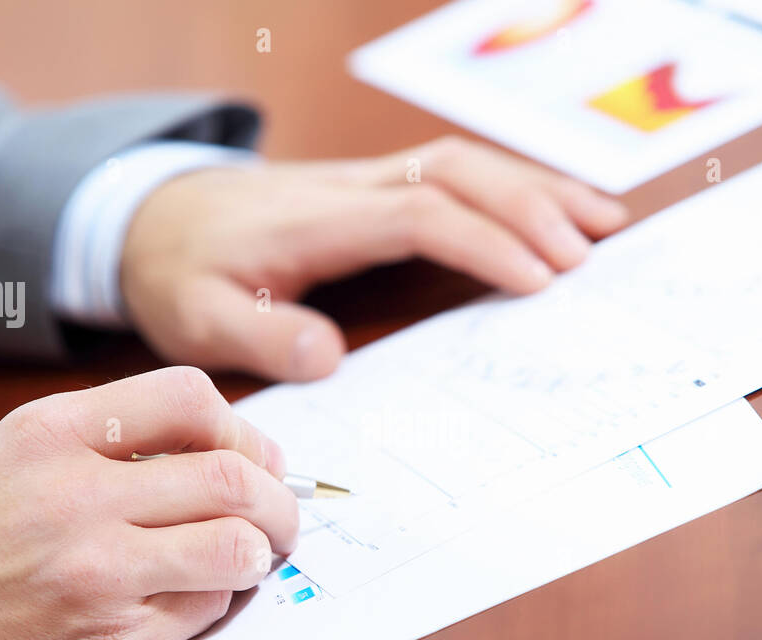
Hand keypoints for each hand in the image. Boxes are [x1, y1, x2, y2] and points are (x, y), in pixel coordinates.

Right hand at [0, 367, 296, 639]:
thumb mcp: (12, 456)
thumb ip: (109, 438)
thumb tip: (224, 445)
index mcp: (52, 434)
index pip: (189, 398)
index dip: (245, 427)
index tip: (255, 455)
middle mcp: (76, 496)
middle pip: (231, 475)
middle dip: (280, 497)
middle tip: (281, 514)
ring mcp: (95, 573)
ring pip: (235, 547)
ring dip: (263, 551)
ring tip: (253, 555)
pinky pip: (206, 608)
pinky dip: (221, 597)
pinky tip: (198, 593)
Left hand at [120, 135, 630, 380]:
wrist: (156, 218)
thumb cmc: (182, 272)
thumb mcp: (197, 319)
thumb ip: (258, 335)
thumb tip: (330, 355)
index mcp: (318, 222)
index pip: (417, 214)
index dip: (482, 240)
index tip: (537, 279)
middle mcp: (352, 190)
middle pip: (456, 172)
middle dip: (530, 205)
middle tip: (590, 255)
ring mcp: (368, 183)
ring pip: (464, 163)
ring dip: (536, 187)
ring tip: (604, 223)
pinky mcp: (377, 189)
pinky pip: (456, 173)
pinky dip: (514, 186)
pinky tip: (557, 210)